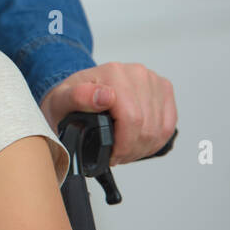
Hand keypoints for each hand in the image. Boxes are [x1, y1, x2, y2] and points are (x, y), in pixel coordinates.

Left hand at [40, 63, 176, 166]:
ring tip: (125, 151)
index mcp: (112, 73)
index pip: (131, 119)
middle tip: (116, 156)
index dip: (123, 144)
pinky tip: (139, 144)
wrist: (77, 90)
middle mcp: (135, 73)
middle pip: (146, 126)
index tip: (111, 155)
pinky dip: (155, 140)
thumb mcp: (61, 101)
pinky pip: (168, 124)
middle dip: (131, 149)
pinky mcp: (163, 90)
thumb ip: (78, 97)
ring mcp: (152, 80)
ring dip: (143, 147)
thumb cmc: (69, 98)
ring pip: (159, 128)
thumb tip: (105, 96)